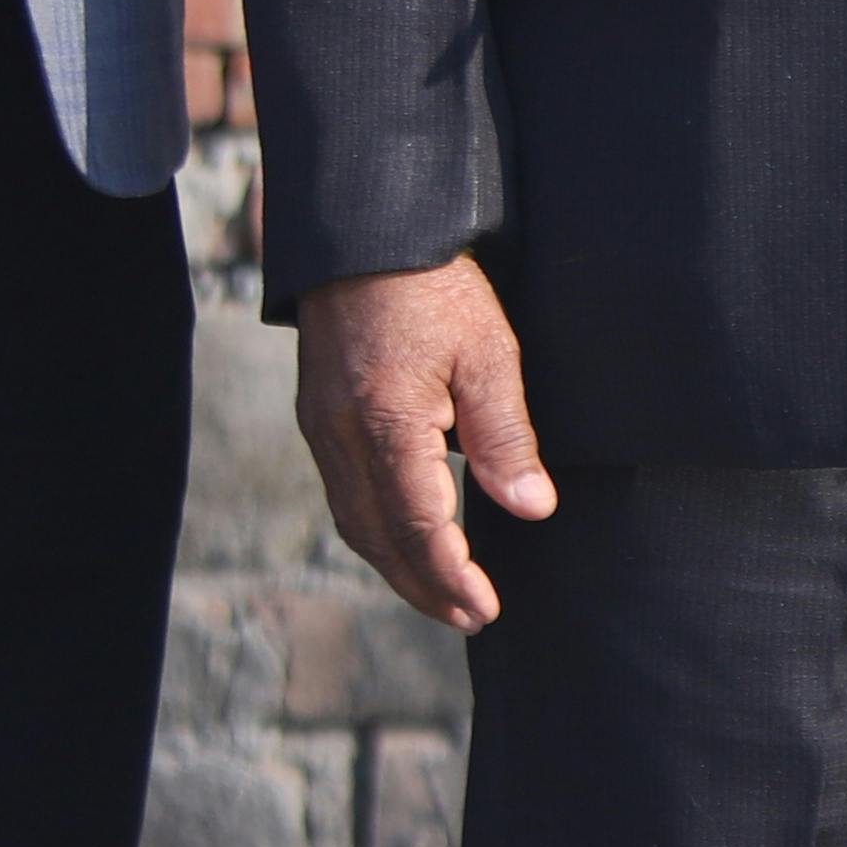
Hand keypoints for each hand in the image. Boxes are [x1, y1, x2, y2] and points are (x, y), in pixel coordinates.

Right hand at [292, 255, 556, 632]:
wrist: (366, 230)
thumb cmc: (435, 285)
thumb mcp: (488, 352)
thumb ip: (505, 436)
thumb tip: (530, 507)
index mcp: (385, 424)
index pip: (418, 528)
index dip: (451, 578)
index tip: (486, 608)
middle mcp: (341, 436)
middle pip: (378, 540)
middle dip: (423, 588)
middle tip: (469, 616)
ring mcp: (321, 426)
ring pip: (353, 522)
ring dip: (396, 566)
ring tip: (440, 591)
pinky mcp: (316, 413)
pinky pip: (341, 494)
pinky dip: (374, 530)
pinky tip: (404, 535)